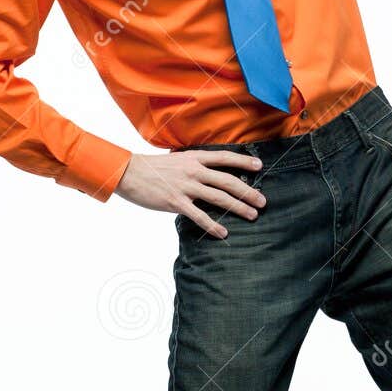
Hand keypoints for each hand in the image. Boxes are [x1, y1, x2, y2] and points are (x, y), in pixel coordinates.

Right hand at [114, 148, 265, 238]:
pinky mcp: (176, 202)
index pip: (224, 158)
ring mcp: (186, 186)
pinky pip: (199, 216)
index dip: (243, 161)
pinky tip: (224, 233)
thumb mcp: (177, 160)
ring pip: (219, 198)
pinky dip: (213, 225)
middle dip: (248, 191)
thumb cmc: (153, 167)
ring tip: (252, 215)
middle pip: (228, 181)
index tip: (259, 166)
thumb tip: (210, 172)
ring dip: (238, 207)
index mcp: (194, 158)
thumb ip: (194, 165)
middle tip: (263, 201)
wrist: (129, 172)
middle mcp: (193, 171)